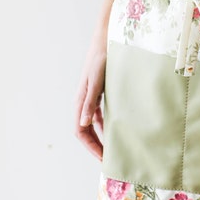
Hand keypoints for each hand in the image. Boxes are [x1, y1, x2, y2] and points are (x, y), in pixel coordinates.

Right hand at [75, 39, 106, 160]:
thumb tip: (84, 123)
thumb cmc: (100, 57)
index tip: (103, 158)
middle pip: (86, 131)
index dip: (91, 146)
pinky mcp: (100, 93)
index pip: (80, 131)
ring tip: (115, 148)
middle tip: (110, 159)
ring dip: (102, 136)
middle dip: (96, 146)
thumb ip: (91, 101)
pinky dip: (107, 124)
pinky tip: (118, 129)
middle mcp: (84, 102)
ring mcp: (92, 98)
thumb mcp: (97, 80)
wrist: (106, 40)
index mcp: (80, 101)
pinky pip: (101, 115)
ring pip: (94, 124)